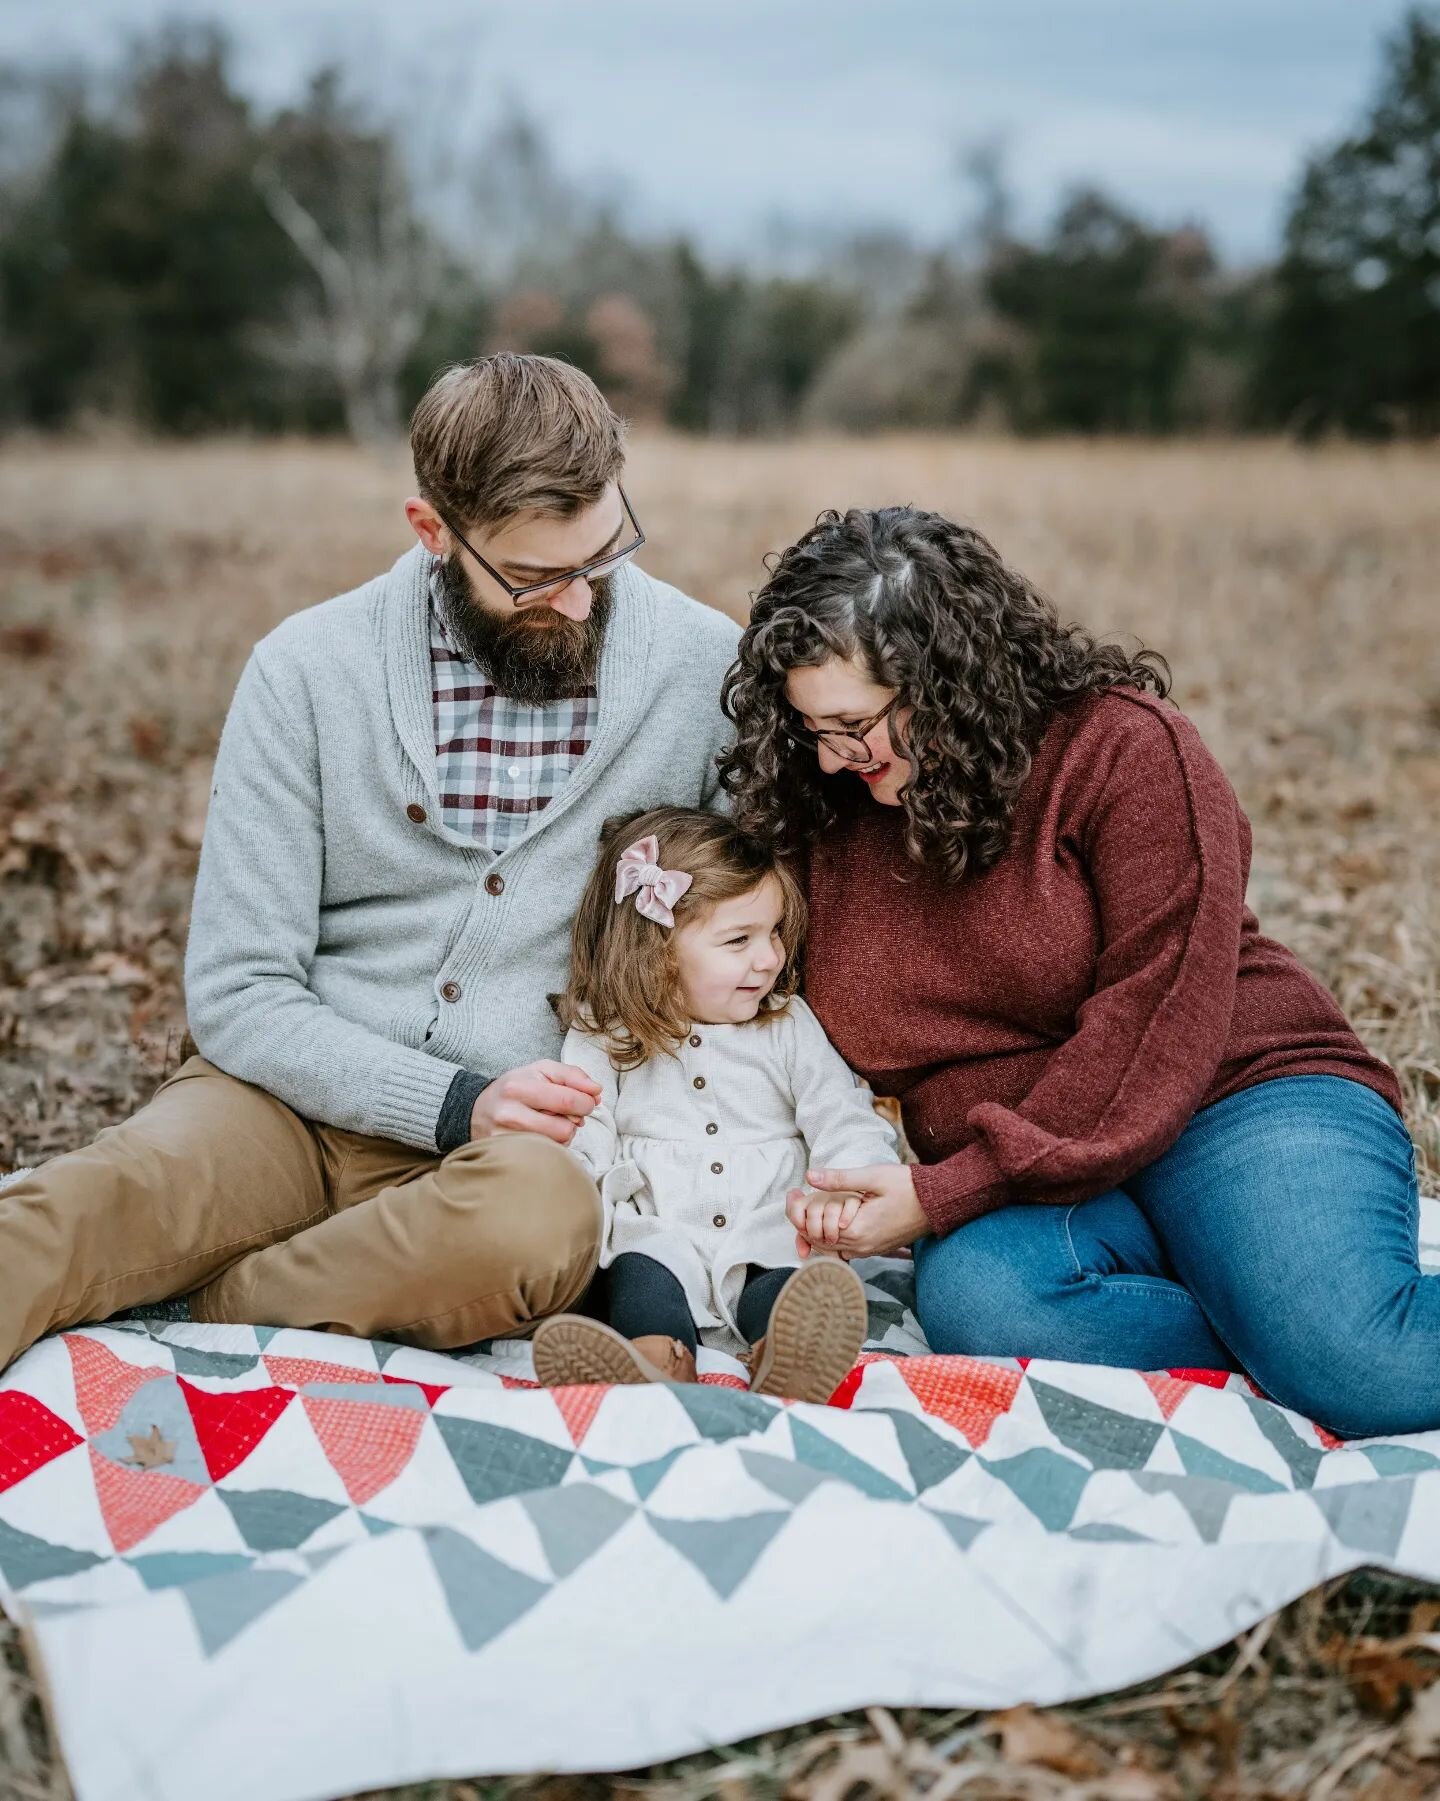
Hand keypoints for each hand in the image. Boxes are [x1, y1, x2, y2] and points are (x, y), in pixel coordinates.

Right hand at [469, 1061, 601, 1146]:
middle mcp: (510, 1115)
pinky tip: (544, 1135)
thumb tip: (597, 1091)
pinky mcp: (508, 1157)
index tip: (588, 1102)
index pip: (568, 1100)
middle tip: (572, 1114)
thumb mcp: (541, 1071)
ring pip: (557, 1145)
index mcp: (519, 1087)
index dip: (587, 1103)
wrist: (478, 1111)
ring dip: (564, 1134)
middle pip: (565, 1129)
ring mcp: (507, 1140)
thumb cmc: (516, 1088)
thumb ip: (572, 1075)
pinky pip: (547, 1155)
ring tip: (553, 1124)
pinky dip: (553, 1145)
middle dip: (576, 1121)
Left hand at [788, 1164, 926, 1259]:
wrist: (938, 1202)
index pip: (813, 1228)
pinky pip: (845, 1249)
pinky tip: (832, 1219)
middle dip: (803, 1221)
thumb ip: (840, 1179)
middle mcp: (861, 1246)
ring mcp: (869, 1250)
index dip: (797, 1210)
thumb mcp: (872, 1177)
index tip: (792, 1192)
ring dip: (818, 1229)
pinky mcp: (876, 1249)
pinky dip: (832, 1236)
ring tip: (812, 1206)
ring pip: (830, 1247)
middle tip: (797, 1198)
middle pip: (818, 1241)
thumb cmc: (908, 1186)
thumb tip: (810, 1176)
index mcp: (858, 1230)